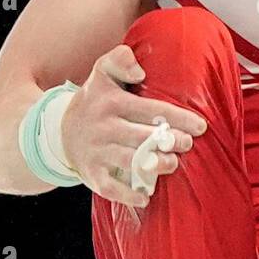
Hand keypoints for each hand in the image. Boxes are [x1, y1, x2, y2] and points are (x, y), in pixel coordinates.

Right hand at [61, 43, 207, 207]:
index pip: (149, 109)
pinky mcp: (91, 173)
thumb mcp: (101, 72)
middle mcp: (103, 128)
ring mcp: (96, 152)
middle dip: (169, 142)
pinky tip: (145, 198)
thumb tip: (140, 70)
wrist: (58, 130)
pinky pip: (109, 187)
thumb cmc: (94, 100)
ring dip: (154, 166)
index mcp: (111, 102)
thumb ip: (120, 59)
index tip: (199, 126)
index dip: (177, 118)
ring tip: (172, 164)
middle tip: (187, 144)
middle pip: (142, 137)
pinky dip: (127, 195)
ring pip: (129, 161)